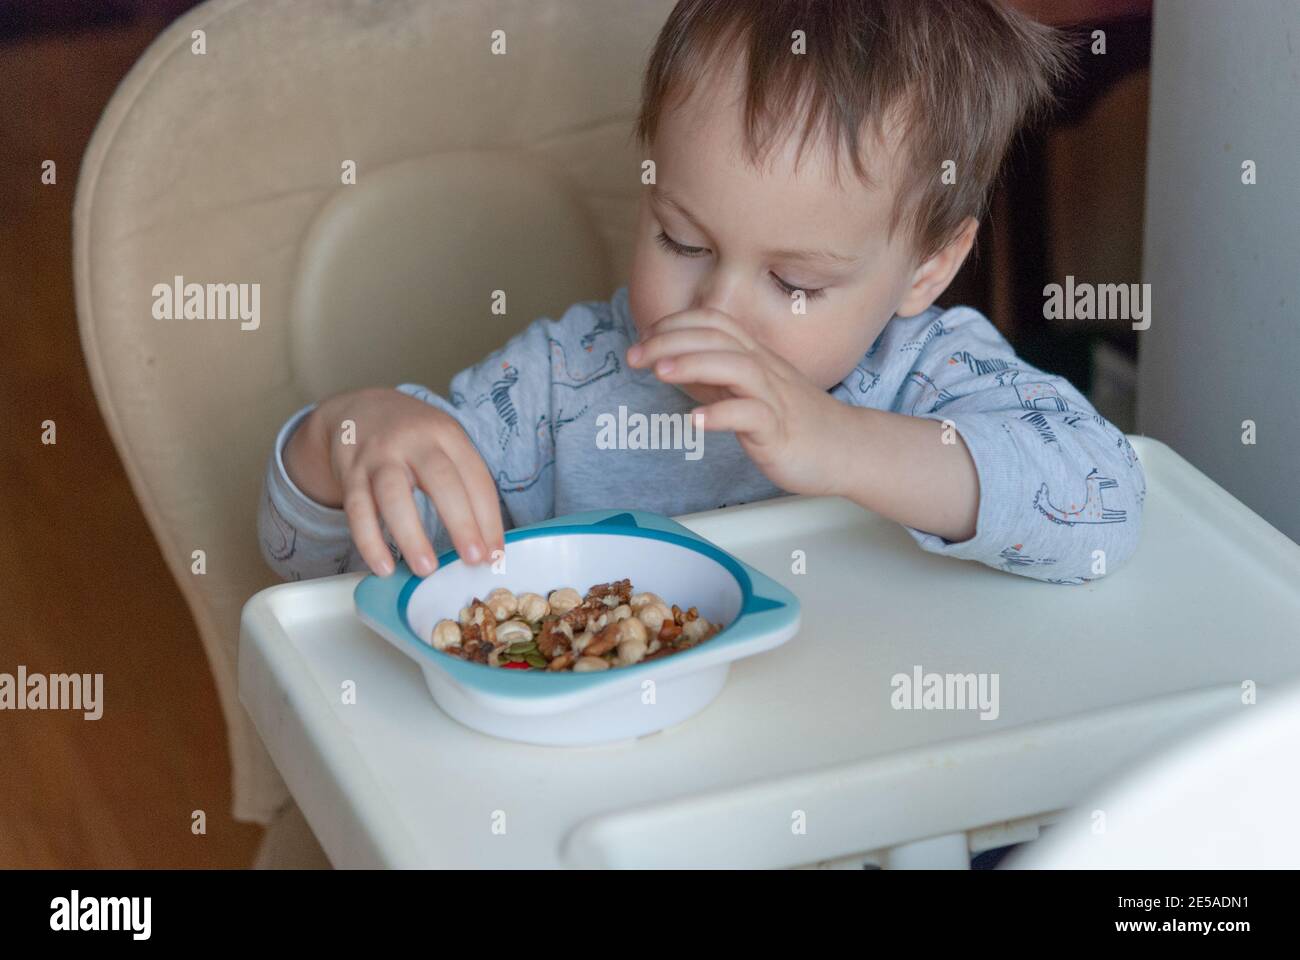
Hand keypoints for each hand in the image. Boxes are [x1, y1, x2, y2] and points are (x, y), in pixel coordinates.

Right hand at [297, 388, 504, 576]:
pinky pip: (358, 510)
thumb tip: (485, 545)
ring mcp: (379, 456)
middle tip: (474, 560)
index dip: (489, 519)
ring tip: (426, 569)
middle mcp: (414, 442)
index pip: (475, 478)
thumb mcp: (443, 444)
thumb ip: (463, 485)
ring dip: (411, 535)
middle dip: (461, 523)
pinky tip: (383, 567)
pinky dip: (369, 541)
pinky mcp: (350, 473)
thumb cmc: (413, 440)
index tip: (495, 555)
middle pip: (441, 480)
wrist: (357, 410)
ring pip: (394, 496)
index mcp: (447, 436)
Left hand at [626, 308, 847, 495]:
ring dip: (694, 365)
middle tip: (634, 356)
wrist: (846, 449)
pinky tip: (696, 422)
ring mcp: (774, 397)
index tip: (644, 340)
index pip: (713, 322)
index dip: (675, 324)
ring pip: (735, 366)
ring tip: (660, 373)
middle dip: (670, 342)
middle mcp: (764, 369)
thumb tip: (680, 364)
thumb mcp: (753, 390)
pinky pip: (751, 416)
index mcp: (755, 356)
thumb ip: (721, 376)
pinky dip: (721, 415)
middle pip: (717, 338)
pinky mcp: (780, 430)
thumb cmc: (797, 422)